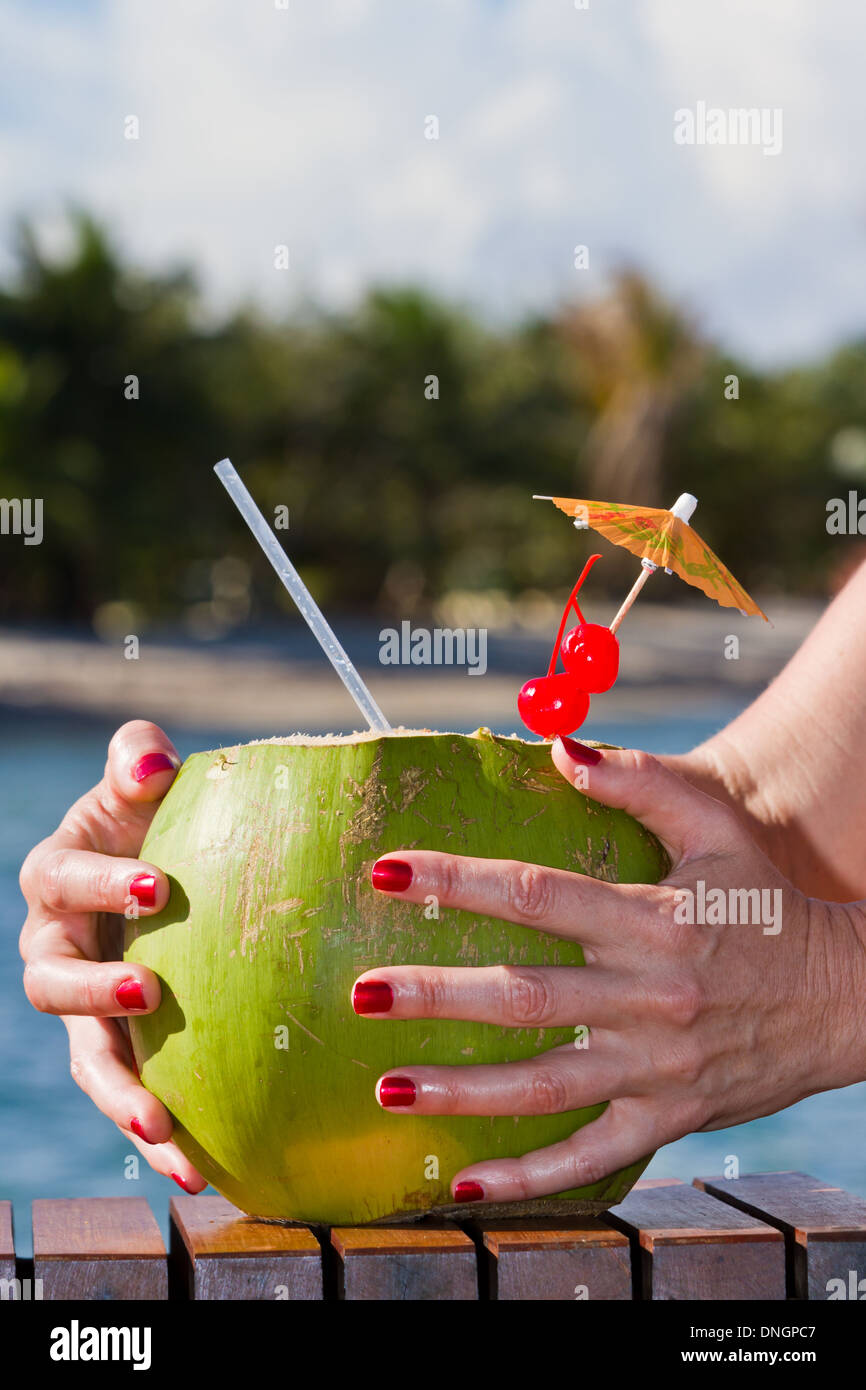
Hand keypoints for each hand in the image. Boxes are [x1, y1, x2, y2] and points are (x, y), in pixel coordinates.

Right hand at [18, 719, 206, 1193]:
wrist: (173, 869)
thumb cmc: (154, 818)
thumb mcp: (142, 781)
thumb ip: (137, 760)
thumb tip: (155, 763)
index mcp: (57, 876)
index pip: (61, 876)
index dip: (100, 880)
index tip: (158, 884)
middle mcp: (56, 945)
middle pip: (49, 981)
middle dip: (93, 992)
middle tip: (150, 993)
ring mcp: (85, 1006)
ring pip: (84, 1058)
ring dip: (119, 1094)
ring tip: (166, 1129)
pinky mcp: (120, 1048)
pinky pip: (129, 1094)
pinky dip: (157, 1132)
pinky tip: (202, 1170)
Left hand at [354, 736, 865, 1203]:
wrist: (845, 995)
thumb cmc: (768, 903)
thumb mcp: (715, 830)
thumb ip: (638, 785)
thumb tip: (560, 746)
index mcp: (651, 920)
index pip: (536, 894)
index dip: (457, 881)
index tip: (387, 872)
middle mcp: (648, 995)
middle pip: (527, 997)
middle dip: (438, 995)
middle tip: (362, 993)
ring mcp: (657, 1066)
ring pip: (546, 1085)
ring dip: (463, 1090)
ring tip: (387, 1087)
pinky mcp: (669, 1117)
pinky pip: (592, 1154)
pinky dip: (530, 1176)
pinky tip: (465, 1181)